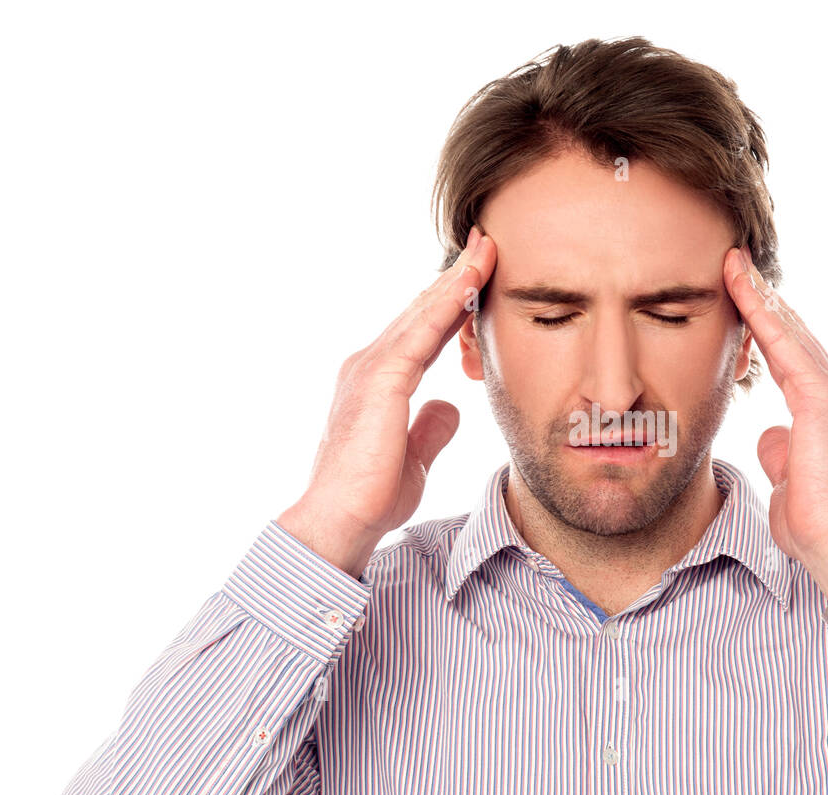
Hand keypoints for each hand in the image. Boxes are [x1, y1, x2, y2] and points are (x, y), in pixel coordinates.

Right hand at [278, 226, 496, 577]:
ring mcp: (371, 368)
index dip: (452, 303)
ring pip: (422, 313)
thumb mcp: (414, 458)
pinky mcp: (380, 380)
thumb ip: (430, 428)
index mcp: (379, 381)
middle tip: (486, 241)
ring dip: (456, 278)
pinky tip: (470, 280)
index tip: (479, 276)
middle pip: (421, 311)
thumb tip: (450, 406)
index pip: (424, 332)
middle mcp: (370, 365)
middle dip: (455, 277)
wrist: (341, 520)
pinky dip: (447, 303)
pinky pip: (421, 332)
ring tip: (486, 247)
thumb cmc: (371, 496)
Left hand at [723, 246, 827, 598]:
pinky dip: (763, 316)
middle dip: (763, 297)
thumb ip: (781, 452)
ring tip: (733, 263)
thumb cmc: (816, 523)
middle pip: (793, 332)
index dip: (766, 323)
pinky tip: (743, 290)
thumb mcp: (788, 479)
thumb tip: (770, 436)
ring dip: (759, 295)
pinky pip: (785, 347)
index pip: (791, 354)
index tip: (740, 295)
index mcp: (826, 409)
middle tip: (735, 261)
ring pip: (789, 331)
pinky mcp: (822, 399)